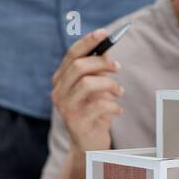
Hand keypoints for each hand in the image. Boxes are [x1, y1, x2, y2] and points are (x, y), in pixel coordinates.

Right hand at [50, 28, 123, 153]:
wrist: (89, 145)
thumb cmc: (93, 111)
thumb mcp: (95, 88)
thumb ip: (97, 70)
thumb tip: (107, 51)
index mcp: (61, 80)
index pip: (71, 54)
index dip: (88, 42)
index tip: (105, 32)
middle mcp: (58, 92)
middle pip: (79, 66)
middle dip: (102, 63)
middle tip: (118, 67)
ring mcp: (65, 108)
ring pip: (88, 83)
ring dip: (110, 84)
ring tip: (119, 92)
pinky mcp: (76, 123)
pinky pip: (99, 105)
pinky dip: (114, 105)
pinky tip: (118, 110)